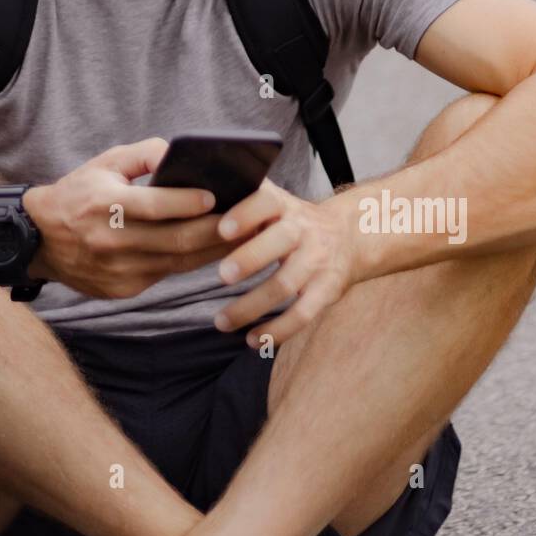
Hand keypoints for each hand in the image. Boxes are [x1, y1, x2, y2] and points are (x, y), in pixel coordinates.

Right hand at [23, 138, 232, 299]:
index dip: (188, 202)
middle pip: (175, 240)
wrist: (37, 239)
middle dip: (216, 231)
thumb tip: (181, 155)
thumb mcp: (104, 163)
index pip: (154, 206)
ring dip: (213, 251)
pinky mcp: (122, 290)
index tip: (218, 195)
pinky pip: (165, 276)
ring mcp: (117, 270)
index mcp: (104, 204)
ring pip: (177, 263)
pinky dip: (191, 264)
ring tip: (242, 236)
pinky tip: (212, 251)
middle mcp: (110, 241)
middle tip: (247, 220)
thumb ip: (144, 155)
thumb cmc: (78, 194)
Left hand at [212, 180, 355, 347]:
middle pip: (279, 242)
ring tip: (220, 322)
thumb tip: (185, 195)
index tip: (221, 229)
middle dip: (250, 258)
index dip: (245, 215)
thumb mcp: (274, 202)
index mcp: (284, 205)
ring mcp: (317, 261)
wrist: (350, 235)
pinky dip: (277, 330)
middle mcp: (303, 230)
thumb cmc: (291, 220)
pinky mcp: (328, 290)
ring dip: (252, 305)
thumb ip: (240, 200)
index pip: (266, 202)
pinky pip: (303, 314)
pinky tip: (252, 339)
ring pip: (285, 284)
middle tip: (221, 275)